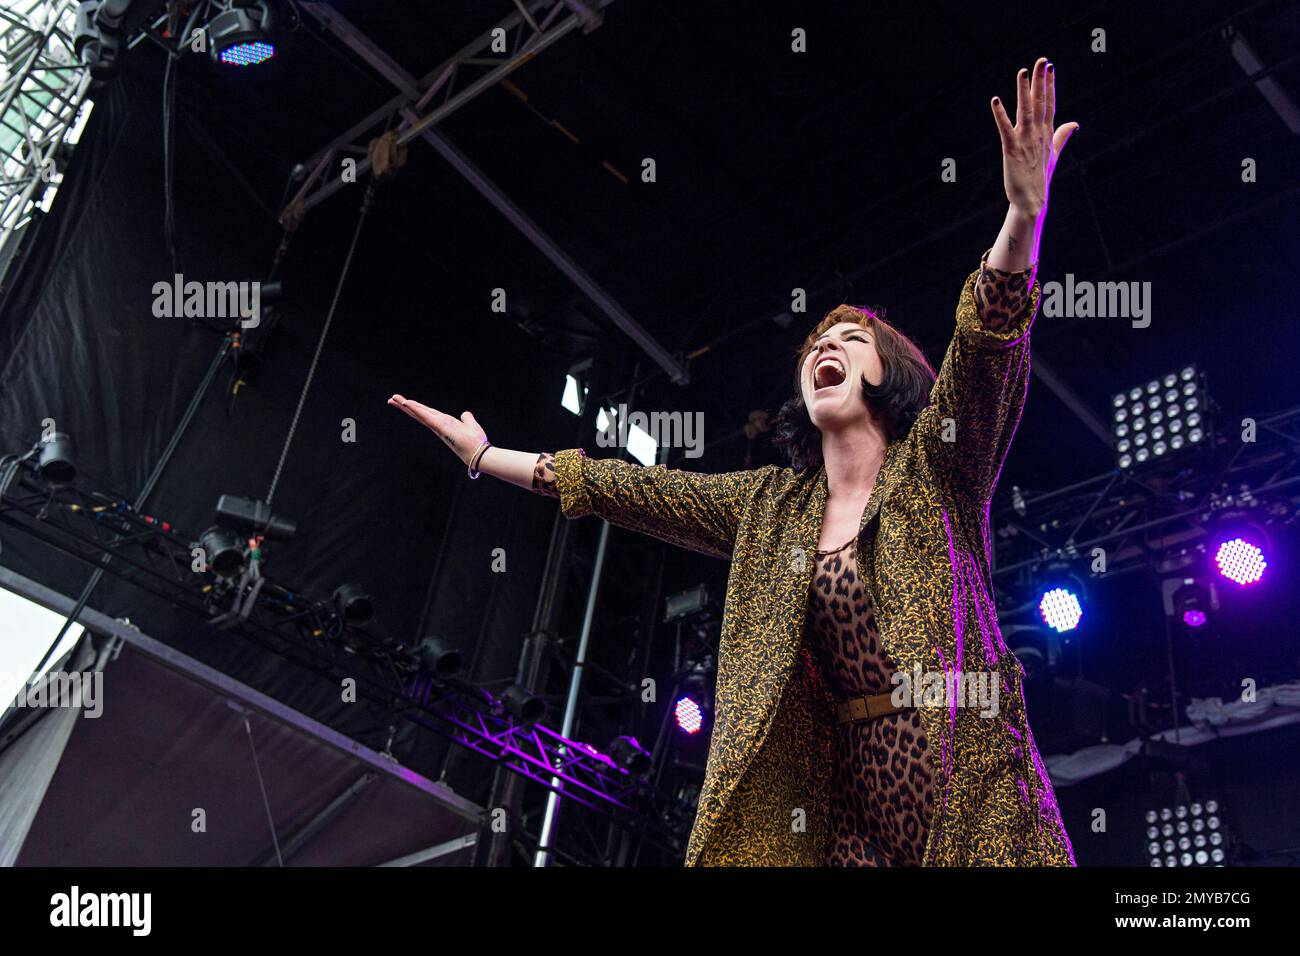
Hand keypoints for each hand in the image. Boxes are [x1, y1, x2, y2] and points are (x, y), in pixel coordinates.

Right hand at [388, 394, 485, 463]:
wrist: (479, 452)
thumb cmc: (475, 442)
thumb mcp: (471, 425)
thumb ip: (467, 418)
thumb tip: (465, 414)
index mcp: (444, 423)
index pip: (427, 413)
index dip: (416, 407)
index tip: (404, 402)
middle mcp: (438, 425)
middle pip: (419, 413)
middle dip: (405, 406)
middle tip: (391, 399)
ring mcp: (438, 426)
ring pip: (419, 413)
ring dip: (406, 405)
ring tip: (393, 399)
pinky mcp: (440, 427)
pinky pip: (425, 416)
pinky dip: (416, 409)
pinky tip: (406, 403)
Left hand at [990, 56, 1077, 220]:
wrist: (1032, 201)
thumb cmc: (1040, 177)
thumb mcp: (1053, 154)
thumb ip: (1062, 136)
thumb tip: (1075, 123)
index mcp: (1047, 133)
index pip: (1050, 104)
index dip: (1050, 85)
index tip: (1050, 67)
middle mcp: (1038, 134)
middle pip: (1041, 103)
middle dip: (1041, 81)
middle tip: (1042, 60)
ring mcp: (1026, 141)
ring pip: (1026, 111)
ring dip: (1024, 91)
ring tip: (1023, 71)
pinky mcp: (1011, 150)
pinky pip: (1005, 129)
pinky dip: (1000, 115)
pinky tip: (996, 100)